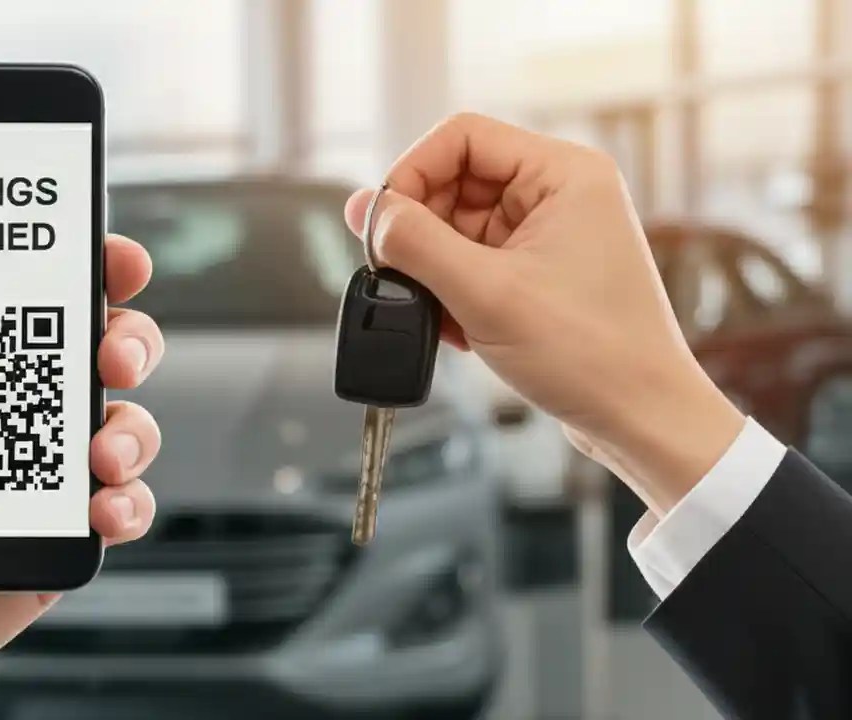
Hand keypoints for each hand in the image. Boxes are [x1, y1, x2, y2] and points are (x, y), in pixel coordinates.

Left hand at [0, 180, 164, 718]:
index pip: (36, 298)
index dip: (87, 266)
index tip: (111, 255)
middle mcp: (7, 412)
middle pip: (102, 350)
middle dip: (130, 338)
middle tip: (109, 355)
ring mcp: (37, 476)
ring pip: (127, 424)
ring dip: (134, 426)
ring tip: (98, 452)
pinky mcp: (55, 539)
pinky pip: (121, 509)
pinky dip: (129, 503)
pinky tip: (101, 509)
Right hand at [346, 113, 742, 514]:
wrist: (641, 419)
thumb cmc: (592, 355)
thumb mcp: (485, 293)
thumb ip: (416, 245)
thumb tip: (365, 210)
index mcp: (564, 174)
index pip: (462, 137)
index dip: (412, 172)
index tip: (383, 222)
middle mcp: (560, 194)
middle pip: (456, 180)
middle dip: (419, 228)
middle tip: (397, 273)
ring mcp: (551, 235)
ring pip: (459, 226)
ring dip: (434, 267)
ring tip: (438, 311)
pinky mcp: (541, 274)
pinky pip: (475, 261)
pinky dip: (453, 290)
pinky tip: (456, 328)